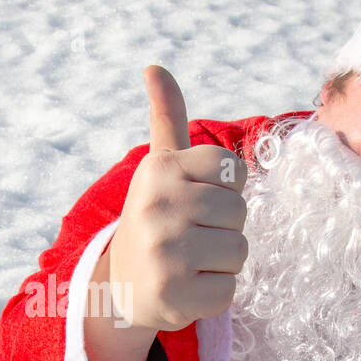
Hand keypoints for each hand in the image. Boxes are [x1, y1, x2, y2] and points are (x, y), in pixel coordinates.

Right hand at [106, 66, 249, 331]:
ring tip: (189, 263)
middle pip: (240, 214)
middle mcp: (157, 206)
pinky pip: (229, 290)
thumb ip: (166, 117)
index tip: (193, 203)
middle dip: (223, 230)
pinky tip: (186, 288)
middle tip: (188, 238)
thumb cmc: (154, 218)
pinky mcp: (174, 294)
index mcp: (160, 169)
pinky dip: (214, 294)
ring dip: (221, 263)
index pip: (234, 172)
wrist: (120, 285)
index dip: (223, 192)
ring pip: (239, 252)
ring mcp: (165, 252)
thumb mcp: (159, 167)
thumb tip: (155, 66)